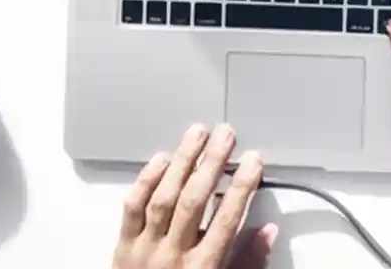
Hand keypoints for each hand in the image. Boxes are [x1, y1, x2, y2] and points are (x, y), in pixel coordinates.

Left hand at [113, 124, 277, 268]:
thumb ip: (248, 264)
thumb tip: (268, 232)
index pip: (226, 220)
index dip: (242, 187)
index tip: (254, 161)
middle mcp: (172, 256)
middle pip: (194, 201)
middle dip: (212, 163)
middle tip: (227, 134)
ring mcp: (144, 248)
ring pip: (163, 197)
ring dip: (182, 161)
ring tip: (198, 134)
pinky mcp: (123, 244)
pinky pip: (132, 206)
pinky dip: (146, 179)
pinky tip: (161, 158)